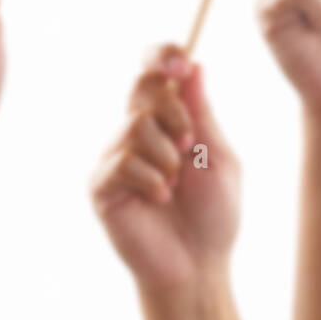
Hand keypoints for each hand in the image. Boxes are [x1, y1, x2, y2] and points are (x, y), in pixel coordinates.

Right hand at [91, 46, 240, 319]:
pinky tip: (160, 200)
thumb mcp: (219, 155)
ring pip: (135, 127)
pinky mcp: (101, 185)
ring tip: (176, 184)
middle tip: (191, 143)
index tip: (181, 63)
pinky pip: (122, 162)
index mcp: (169, 120)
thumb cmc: (215, 212)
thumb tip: (195, 66)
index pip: (154, 73)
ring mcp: (115, 157)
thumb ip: (202, 113)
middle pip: (143, 89)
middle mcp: (137, 132)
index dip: (163, 58)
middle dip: (174, 112)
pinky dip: (151, 180)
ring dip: (167, 156)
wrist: (199, 261)